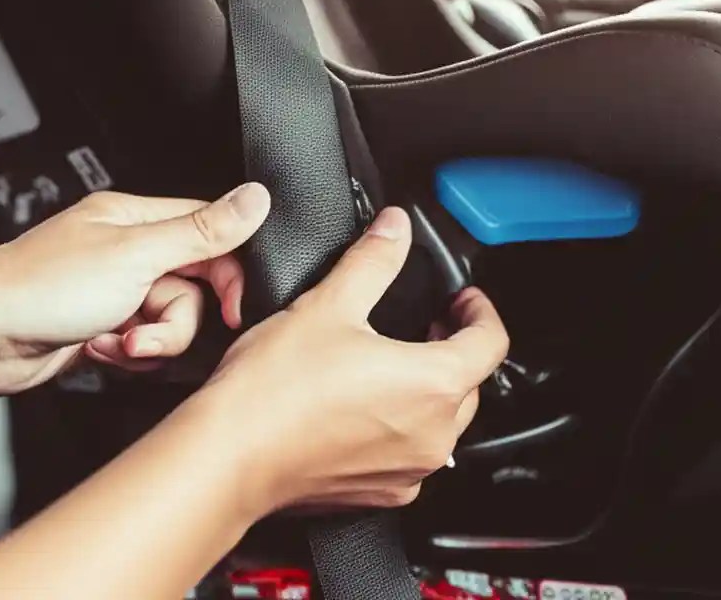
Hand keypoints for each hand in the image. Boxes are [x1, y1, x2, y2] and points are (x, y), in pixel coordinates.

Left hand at [0, 184, 271, 393]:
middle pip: (193, 290)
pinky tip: (95, 349)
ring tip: (113, 343)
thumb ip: (202, 232)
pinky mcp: (100, 330)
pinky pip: (140, 347)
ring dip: (146, 342)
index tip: (233, 307)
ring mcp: (113, 294)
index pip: (210, 236)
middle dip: (174, 321)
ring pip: (168, 323)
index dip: (227, 274)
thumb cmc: (41, 286)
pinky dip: (123, 355)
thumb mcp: (137, 256)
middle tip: (145, 329)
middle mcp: (126, 253)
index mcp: (136, 220)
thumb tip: (255, 198)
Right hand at [197, 208, 508, 512]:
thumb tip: (395, 229)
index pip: (491, 343)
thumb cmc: (273, 390)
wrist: (229, 455)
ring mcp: (408, 469)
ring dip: (428, 391)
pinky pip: (410, 456)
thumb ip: (373, 260)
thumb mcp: (328, 304)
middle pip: (469, 384)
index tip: (464, 300)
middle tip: (425, 324)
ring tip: (392, 363)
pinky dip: (400, 429)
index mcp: (433, 384)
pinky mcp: (380, 491)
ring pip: (441, 422)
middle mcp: (433, 434)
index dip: (480, 311)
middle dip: (454, 349)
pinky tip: (364, 408)